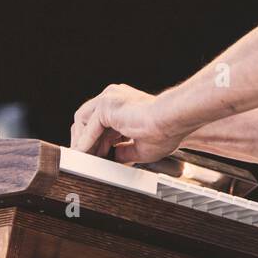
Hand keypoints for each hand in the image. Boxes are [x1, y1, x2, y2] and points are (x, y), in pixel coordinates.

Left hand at [70, 83, 184, 163]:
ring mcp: (110, 98)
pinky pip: (88, 126)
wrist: (174, 120)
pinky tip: (86, 154)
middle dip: (85, 141)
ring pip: (83, 120)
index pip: (100, 123)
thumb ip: (125, 151)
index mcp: (124, 106)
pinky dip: (86, 142)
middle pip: (87, 119)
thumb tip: (115, 159)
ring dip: (82, 141)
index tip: (96, 157)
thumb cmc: (167, 130)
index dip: (96, 142)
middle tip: (87, 159)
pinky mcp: (106, 104)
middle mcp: (115, 98)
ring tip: (85, 159)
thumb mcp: (140, 147)